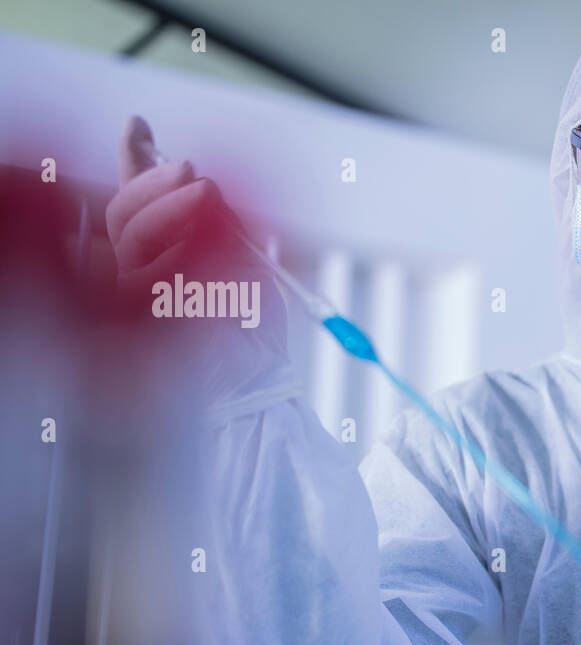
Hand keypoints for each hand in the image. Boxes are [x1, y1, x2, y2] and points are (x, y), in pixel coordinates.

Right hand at [104, 117, 291, 411]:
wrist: (257, 386)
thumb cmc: (255, 332)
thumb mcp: (244, 262)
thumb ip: (218, 221)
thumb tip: (196, 176)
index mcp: (162, 253)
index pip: (137, 198)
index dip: (134, 159)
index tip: (137, 125)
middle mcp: (139, 272)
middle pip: (125, 214)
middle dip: (154, 181)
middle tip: (191, 166)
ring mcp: (136, 295)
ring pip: (131, 236)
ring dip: (168, 207)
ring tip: (205, 190)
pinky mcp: (142, 319)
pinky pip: (146, 272)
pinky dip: (175, 248)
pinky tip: (200, 242)